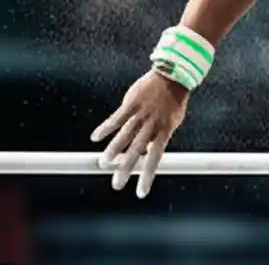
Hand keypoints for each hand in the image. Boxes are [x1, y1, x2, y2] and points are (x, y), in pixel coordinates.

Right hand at [90, 70, 188, 197]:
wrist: (173, 76)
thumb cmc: (173, 101)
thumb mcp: (172, 122)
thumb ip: (160, 137)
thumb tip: (146, 153)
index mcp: (164, 132)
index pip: (155, 159)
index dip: (147, 176)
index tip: (140, 193)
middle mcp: (151, 125)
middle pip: (136, 151)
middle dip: (126, 169)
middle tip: (116, 185)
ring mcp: (140, 114)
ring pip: (124, 136)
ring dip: (113, 150)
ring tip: (103, 164)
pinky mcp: (131, 103)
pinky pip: (116, 119)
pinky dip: (105, 128)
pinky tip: (95, 137)